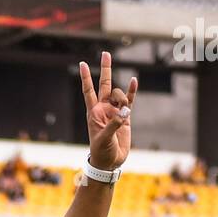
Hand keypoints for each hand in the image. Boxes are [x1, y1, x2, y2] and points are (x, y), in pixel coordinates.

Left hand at [79, 50, 137, 171]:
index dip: (86, 78)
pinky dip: (132, 91)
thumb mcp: (104, 138)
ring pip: (119, 94)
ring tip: (124, 111)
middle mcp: (103, 109)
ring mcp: (114, 112)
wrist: (110, 162)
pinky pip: (130, 101)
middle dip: (105, 70)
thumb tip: (126, 111)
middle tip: (106, 54)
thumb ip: (115, 123)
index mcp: (94, 113)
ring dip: (123, 96)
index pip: (88, 91)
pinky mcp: (125, 117)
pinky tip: (134, 80)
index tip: (83, 64)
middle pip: (104, 85)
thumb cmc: (102, 151)